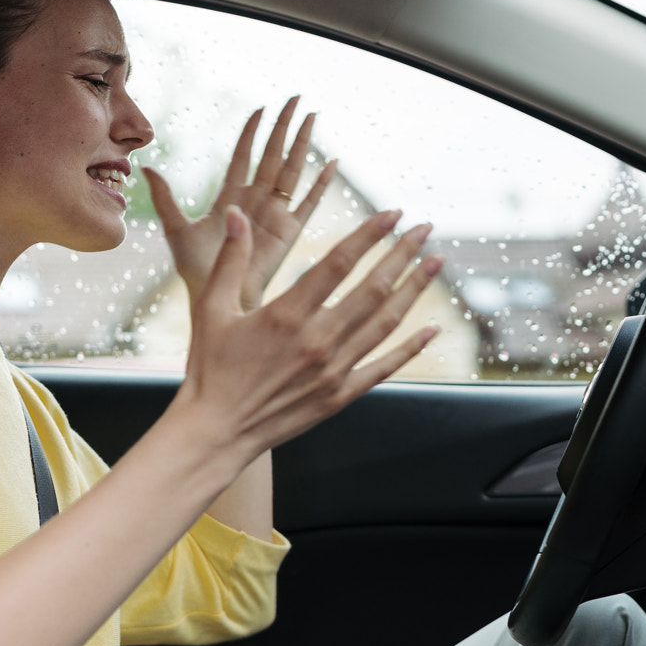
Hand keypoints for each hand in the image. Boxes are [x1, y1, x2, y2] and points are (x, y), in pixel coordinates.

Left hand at [144, 96, 337, 308]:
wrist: (220, 299)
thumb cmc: (199, 272)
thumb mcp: (176, 229)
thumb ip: (166, 198)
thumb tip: (147, 167)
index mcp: (231, 197)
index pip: (243, 156)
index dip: (251, 133)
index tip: (260, 109)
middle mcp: (256, 201)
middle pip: (273, 155)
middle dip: (284, 127)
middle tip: (295, 99)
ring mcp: (275, 214)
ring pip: (292, 169)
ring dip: (302, 143)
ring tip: (312, 117)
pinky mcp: (289, 231)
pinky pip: (308, 202)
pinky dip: (321, 184)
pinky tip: (332, 163)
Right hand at [174, 206, 441, 467]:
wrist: (217, 432)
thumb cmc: (210, 369)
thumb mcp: (211, 309)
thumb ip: (231, 260)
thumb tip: (235, 212)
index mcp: (286, 314)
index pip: (339, 262)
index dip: (370, 234)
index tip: (393, 213)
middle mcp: (317, 340)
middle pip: (373, 288)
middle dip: (404, 254)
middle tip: (425, 228)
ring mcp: (333, 370)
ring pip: (386, 322)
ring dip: (414, 289)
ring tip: (436, 263)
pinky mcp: (341, 396)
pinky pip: (385, 367)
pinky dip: (411, 347)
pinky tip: (431, 328)